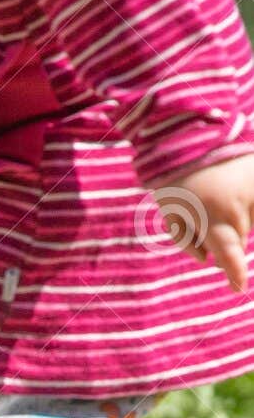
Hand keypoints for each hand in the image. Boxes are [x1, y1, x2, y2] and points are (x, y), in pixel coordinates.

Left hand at [155, 152, 253, 293]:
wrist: (194, 128)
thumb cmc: (175, 174)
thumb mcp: (171, 211)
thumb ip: (186, 242)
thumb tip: (206, 260)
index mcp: (214, 216)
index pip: (229, 254)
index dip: (235, 273)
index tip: (237, 288)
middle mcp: (239, 206)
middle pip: (236, 237)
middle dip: (220, 232)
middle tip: (201, 207)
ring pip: (247, 220)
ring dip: (232, 214)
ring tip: (214, 190)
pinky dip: (246, 203)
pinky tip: (233, 191)